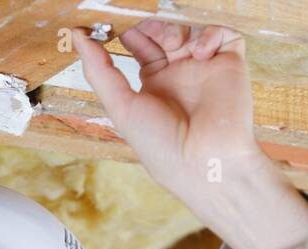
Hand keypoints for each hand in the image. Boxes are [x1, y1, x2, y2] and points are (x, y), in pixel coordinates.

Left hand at [75, 20, 307, 248]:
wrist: (203, 162)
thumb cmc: (160, 146)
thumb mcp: (121, 107)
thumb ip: (99, 70)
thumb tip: (77, 36)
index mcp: (154, 86)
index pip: (141, 46)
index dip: (130, 33)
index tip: (114, 27)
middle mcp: (180, 75)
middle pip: (164, 32)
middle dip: (152, 27)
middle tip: (143, 30)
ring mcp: (205, 69)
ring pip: (191, 30)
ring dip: (177, 30)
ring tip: (173, 44)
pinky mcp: (230, 66)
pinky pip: (225, 36)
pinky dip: (210, 35)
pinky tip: (200, 54)